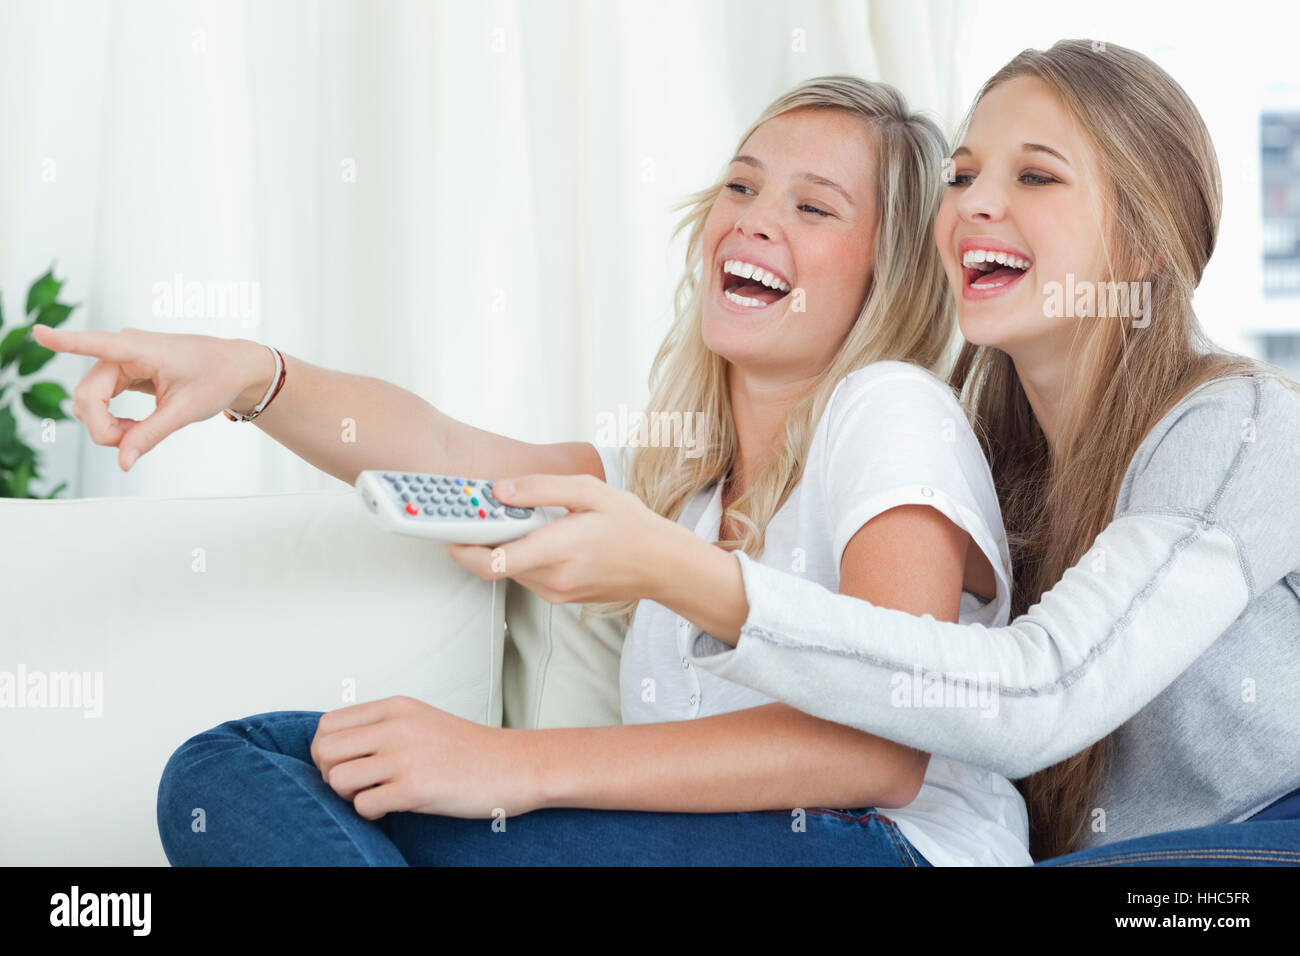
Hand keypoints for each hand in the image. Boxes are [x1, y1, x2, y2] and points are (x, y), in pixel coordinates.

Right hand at [31, 324, 261, 471]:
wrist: (235, 367)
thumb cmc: (216, 379)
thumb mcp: (185, 411)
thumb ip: (151, 435)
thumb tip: (122, 462)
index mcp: (140, 349)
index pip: (97, 345)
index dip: (65, 342)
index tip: (38, 332)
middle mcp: (124, 349)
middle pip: (87, 396)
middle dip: (102, 427)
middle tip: (131, 445)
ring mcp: (121, 359)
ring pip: (90, 400)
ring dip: (107, 425)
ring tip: (139, 434)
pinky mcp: (123, 371)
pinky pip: (101, 400)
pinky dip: (112, 420)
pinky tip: (134, 427)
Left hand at [310, 695, 542, 818]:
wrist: (514, 765)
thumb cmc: (469, 749)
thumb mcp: (422, 720)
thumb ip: (382, 726)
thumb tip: (336, 749)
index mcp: (395, 707)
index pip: (328, 725)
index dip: (326, 751)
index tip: (345, 764)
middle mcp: (396, 728)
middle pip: (325, 751)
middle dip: (329, 774)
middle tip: (354, 785)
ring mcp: (405, 757)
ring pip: (337, 779)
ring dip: (348, 796)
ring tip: (373, 797)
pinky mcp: (415, 788)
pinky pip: (364, 806)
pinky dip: (371, 813)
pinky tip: (391, 808)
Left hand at [443, 473, 684, 604]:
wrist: (663, 566)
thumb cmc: (631, 526)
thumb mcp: (590, 491)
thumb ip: (541, 488)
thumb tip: (500, 490)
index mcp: (557, 550)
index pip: (492, 561)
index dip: (461, 547)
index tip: (448, 525)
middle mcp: (552, 579)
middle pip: (493, 566)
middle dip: (476, 542)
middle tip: (469, 514)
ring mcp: (555, 593)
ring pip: (509, 571)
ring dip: (500, 547)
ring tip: (504, 518)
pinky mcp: (560, 596)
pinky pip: (527, 576)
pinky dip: (519, 556)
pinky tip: (532, 534)